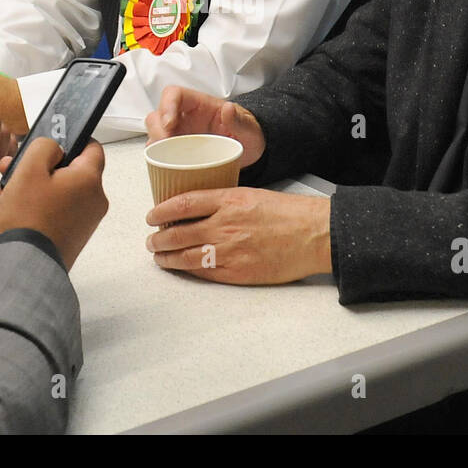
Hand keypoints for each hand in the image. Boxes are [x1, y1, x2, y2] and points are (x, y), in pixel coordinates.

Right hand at [0, 137, 107, 271]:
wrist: (26, 264)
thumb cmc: (29, 218)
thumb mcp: (30, 168)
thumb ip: (44, 147)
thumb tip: (54, 148)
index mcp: (89, 179)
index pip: (92, 148)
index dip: (72, 139)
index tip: (55, 139)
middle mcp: (93, 200)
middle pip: (68, 171)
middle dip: (38, 165)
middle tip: (15, 164)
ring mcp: (83, 220)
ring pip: (55, 191)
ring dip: (29, 185)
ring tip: (1, 184)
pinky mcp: (70, 236)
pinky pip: (52, 211)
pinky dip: (32, 204)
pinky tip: (1, 202)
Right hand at [145, 86, 265, 169]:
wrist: (250, 151)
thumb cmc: (247, 134)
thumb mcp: (249, 128)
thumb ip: (239, 120)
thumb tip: (228, 109)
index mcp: (200, 104)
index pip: (174, 94)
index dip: (167, 105)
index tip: (169, 123)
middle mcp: (185, 117)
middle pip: (158, 115)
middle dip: (157, 130)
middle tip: (164, 146)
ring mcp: (180, 134)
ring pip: (155, 134)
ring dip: (155, 146)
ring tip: (164, 159)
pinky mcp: (178, 151)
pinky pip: (160, 152)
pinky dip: (159, 159)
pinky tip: (166, 167)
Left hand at [145, 187, 331, 284]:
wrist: (315, 234)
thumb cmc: (289, 214)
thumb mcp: (252, 195)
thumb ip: (223, 202)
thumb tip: (196, 211)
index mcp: (229, 201)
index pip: (182, 204)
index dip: (161, 211)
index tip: (152, 216)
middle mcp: (225, 225)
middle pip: (177, 233)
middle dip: (158, 238)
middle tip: (152, 240)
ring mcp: (230, 251)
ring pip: (186, 256)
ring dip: (167, 257)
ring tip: (159, 257)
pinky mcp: (238, 272)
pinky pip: (205, 273)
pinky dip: (189, 270)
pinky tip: (183, 268)